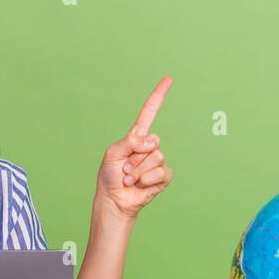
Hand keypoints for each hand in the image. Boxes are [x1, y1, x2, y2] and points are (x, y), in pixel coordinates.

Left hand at [95, 75, 173, 219]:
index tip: (168, 79)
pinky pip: (161, 173)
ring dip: (138, 171)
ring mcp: (157, 161)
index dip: (159, 96)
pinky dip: (147, 180)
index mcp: (136, 136)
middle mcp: (149, 146)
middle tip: (124, 168)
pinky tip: (139, 185)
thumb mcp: (113, 153)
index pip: (149, 112)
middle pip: (153, 142)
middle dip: (135, 157)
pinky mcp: (163, 176)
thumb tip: (151, 141)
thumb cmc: (110, 175)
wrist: (114, 199)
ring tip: (129, 178)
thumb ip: (130, 142)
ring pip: (156, 158)